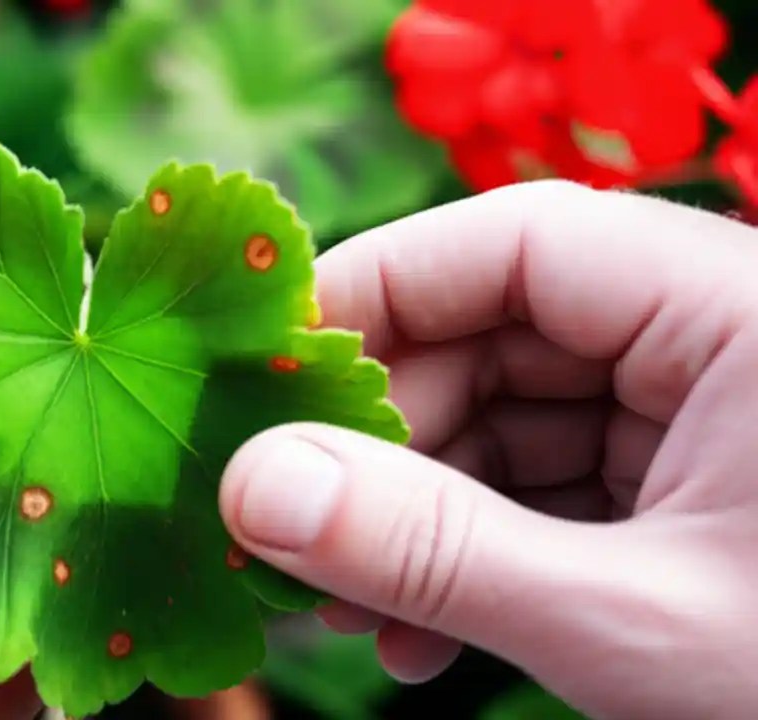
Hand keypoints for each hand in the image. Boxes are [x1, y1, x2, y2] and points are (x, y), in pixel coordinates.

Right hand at [220, 180, 757, 719]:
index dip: (373, 294)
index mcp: (734, 311)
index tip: (263, 375)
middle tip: (279, 529)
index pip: (512, 245)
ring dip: (411, 518)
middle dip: (380, 446)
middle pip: (491, 340)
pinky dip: (469, 558)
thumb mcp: (624, 621)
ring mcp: (693, 422)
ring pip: (503, 426)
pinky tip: (420, 638)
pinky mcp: (678, 494)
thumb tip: (253, 487)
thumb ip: (431, 550)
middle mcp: (710, 343)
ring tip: (342, 610)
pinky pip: (540, 493)